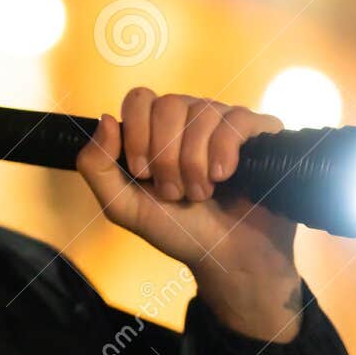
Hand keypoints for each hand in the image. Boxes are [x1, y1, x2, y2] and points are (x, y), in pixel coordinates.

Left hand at [76, 88, 303, 342]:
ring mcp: (225, 121)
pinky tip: (224, 177)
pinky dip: (224, 151)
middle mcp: (190, 117)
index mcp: (157, 128)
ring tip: (200, 193)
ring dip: (194, 163)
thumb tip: (107, 118)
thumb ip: (97, 166)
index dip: (138, 133)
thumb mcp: (123, 206)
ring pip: (203, 112)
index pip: (140, 98)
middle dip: (167, 156)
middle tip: (174, 192)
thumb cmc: (177, 229)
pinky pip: (237, 119)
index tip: (143, 173)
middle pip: (169, 104)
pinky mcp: (258, 131)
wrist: (226, 256)